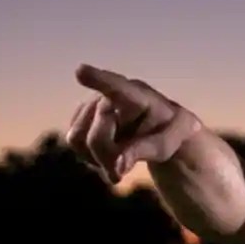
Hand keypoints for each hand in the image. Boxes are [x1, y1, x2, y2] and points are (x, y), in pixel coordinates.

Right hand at [65, 64, 202, 183]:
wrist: (162, 132)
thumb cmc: (170, 133)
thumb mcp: (166, 144)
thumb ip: (144, 151)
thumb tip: (118, 166)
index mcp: (139, 96)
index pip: (118, 88)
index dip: (99, 80)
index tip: (81, 71)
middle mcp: (111, 95)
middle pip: (95, 136)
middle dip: (107, 156)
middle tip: (122, 172)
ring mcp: (93, 105)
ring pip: (77, 139)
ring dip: (97, 157)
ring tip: (119, 158)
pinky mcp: (81, 117)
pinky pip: (74, 143)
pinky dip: (90, 155)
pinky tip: (109, 152)